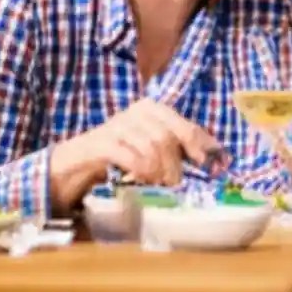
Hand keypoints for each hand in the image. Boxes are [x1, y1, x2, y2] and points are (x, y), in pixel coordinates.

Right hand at [83, 99, 224, 185]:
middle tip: (174, 182)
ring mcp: (119, 125)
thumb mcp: (150, 145)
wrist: (79, 157)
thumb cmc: (122, 151)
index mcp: (153, 108)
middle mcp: (138, 111)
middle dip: (174, 164)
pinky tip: (141, 179)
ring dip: (159, 170)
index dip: (201, 146)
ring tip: (157, 182)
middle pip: (168, 137)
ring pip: (152, 147)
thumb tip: (212, 161)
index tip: (212, 165)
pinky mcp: (103, 142)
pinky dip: (141, 171)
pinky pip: (131, 157)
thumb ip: (175, 147)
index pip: (186, 126)